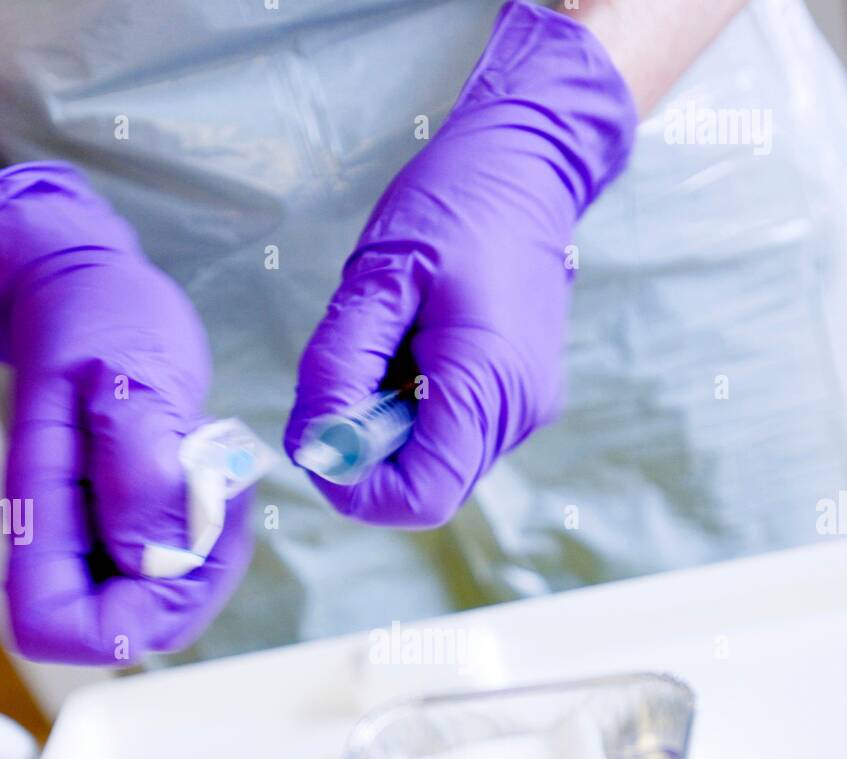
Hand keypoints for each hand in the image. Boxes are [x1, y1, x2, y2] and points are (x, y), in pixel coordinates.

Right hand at [1, 164, 253, 663]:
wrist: (93, 292)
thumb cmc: (103, 320)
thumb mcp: (128, 375)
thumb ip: (138, 463)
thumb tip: (157, 551)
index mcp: (39, 514)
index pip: (61, 630)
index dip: (133, 616)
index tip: (182, 543)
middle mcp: (63, 544)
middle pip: (126, 631)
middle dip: (190, 584)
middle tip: (217, 500)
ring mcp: (96, 542)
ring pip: (160, 607)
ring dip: (208, 560)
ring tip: (216, 481)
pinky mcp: (128, 532)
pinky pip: (178, 574)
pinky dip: (211, 543)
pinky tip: (212, 485)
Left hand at [285, 0, 635, 528]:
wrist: (530, 166)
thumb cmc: (456, 205)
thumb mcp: (380, 276)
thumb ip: (338, 366)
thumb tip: (311, 444)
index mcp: (488, 383)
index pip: (421, 496)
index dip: (358, 490)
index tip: (320, 442)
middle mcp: (516, 413)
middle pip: (427, 486)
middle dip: (369, 452)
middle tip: (347, 379)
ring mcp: (523, 410)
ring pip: (437, 463)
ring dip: (390, 427)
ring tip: (387, 348)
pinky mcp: (517, 399)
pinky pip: (453, 434)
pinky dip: (414, 411)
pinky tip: (411, 350)